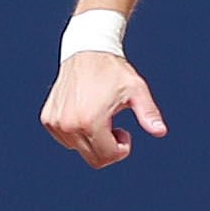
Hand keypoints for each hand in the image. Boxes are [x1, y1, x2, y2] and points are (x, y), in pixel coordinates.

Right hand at [40, 51, 167, 168]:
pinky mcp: (48, 119)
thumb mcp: (136, 91)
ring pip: (80, 151)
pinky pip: (67, 141)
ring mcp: (55, 123)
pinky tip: (86, 114)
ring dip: (93, 140)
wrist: (86, 51)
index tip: (124, 132)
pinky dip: (78, 134)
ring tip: (100, 116)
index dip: (121, 149)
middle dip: (108, 148)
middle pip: (93, 159)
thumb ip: (148, 113)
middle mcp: (68, 125)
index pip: (107, 157)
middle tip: (114, 127)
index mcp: (90, 121)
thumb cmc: (114, 71)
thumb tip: (160, 131)